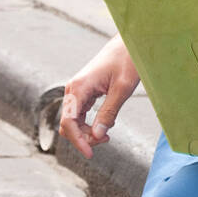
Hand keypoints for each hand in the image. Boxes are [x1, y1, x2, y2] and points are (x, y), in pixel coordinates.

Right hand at [59, 34, 139, 158]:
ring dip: (87, 132)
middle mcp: (73, 89)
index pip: (69, 122)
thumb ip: (109, 112)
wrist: (130, 42)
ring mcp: (78, 90)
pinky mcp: (84, 91)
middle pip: (68, 124)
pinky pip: (80, 114)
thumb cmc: (128, 61)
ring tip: (107, 134)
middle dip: (83, 137)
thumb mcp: (122, 89)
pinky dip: (90, 124)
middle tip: (107, 140)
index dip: (78, 141)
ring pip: (73, 121)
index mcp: (78, 87)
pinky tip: (106, 125)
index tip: (91, 154)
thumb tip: (98, 135)